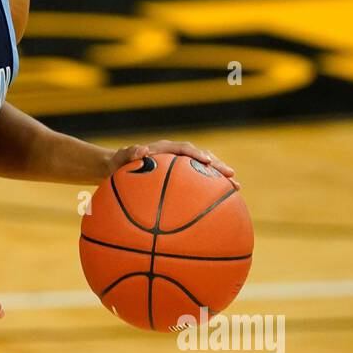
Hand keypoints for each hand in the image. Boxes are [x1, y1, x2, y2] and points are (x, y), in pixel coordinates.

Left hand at [107, 139, 240, 190]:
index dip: (197, 154)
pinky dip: (209, 190)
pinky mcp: (180, 178)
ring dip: (219, 177)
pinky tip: (220, 204)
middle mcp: (175, 155)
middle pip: (201, 158)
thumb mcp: (120, 159)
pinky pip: (197, 183)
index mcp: (164, 149)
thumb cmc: (118, 164)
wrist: (117, 168)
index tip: (207, 161)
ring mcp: (179, 167)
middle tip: (232, 176)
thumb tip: (140, 150)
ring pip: (204, 169)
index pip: (184, 149)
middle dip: (218, 165)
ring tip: (236, 188)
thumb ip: (130, 154)